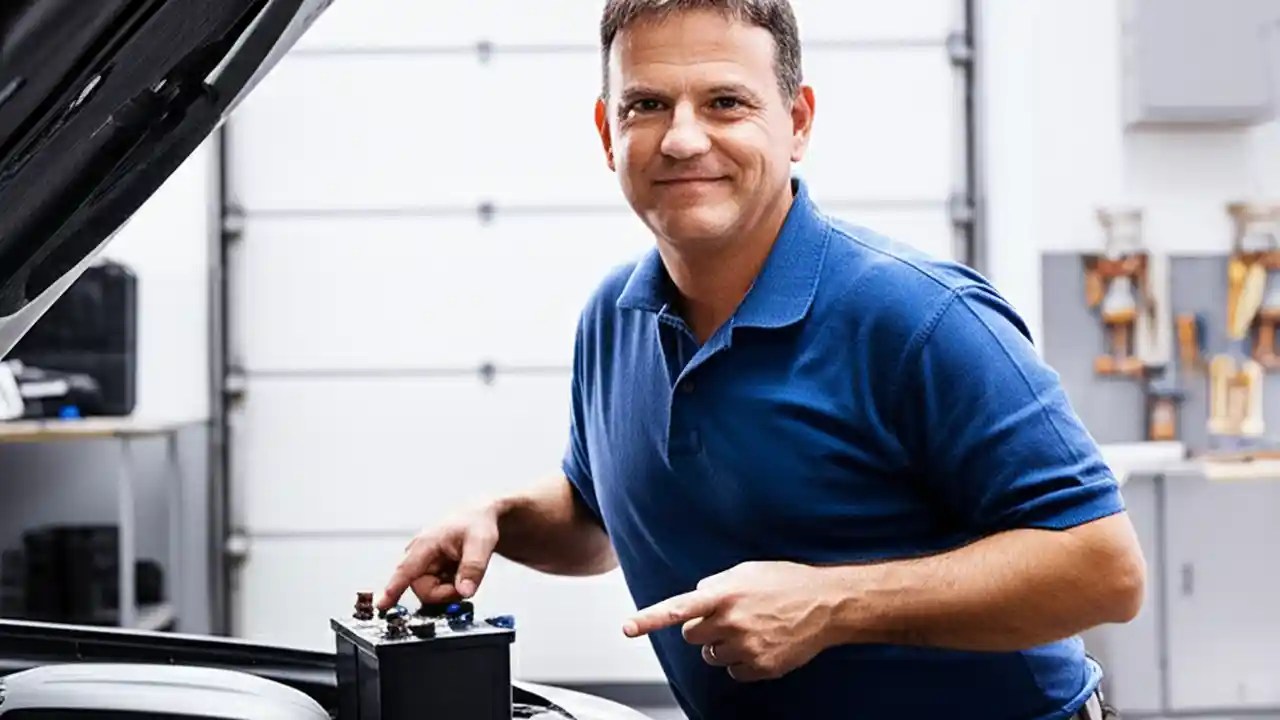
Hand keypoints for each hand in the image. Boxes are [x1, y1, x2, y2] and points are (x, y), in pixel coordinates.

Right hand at [376, 506, 500, 610]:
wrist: (481, 517)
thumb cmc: (477, 524)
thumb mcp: (482, 543)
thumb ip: (473, 568)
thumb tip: (465, 591)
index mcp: (426, 543)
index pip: (406, 570)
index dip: (393, 589)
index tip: (381, 604)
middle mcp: (419, 554)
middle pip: (423, 590)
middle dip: (446, 593)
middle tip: (466, 583)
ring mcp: (423, 564)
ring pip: (431, 593)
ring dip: (449, 590)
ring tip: (463, 571)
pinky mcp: (430, 571)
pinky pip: (437, 590)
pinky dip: (451, 587)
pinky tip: (459, 572)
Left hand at [623, 561, 836, 681]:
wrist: (826, 605)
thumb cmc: (787, 582)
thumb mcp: (747, 571)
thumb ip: (716, 584)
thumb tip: (698, 595)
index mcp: (724, 593)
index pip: (678, 608)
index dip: (649, 619)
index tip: (627, 628)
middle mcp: (731, 622)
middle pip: (691, 636)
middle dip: (702, 628)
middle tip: (726, 618)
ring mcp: (746, 647)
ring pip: (710, 656)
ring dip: (721, 645)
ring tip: (748, 628)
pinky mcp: (759, 667)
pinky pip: (733, 672)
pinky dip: (741, 661)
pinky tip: (760, 643)